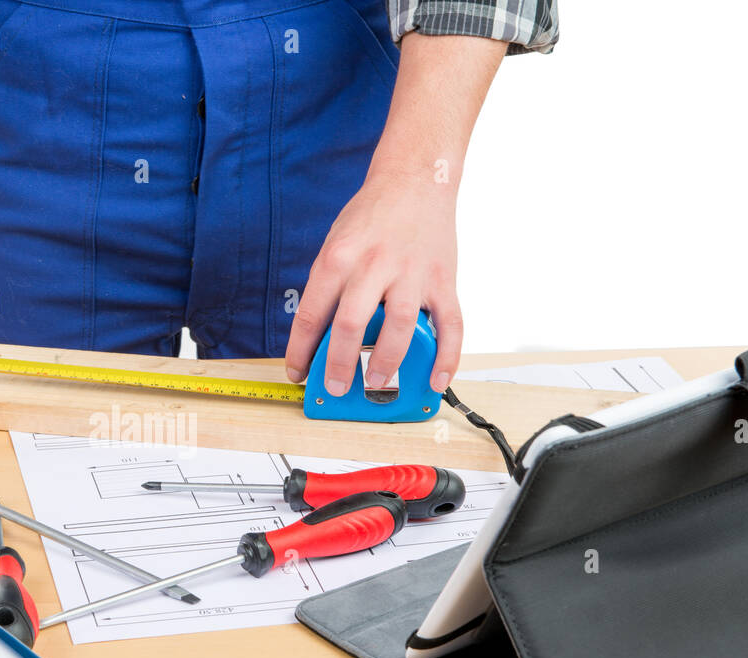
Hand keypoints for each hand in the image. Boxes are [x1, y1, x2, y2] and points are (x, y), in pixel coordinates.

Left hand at [284, 168, 461, 395]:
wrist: (416, 179)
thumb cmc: (371, 217)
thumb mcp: (336, 244)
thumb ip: (329, 288)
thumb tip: (319, 339)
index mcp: (338, 258)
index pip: (310, 314)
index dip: (300, 351)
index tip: (297, 374)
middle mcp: (373, 265)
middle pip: (350, 324)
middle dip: (340, 364)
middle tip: (336, 388)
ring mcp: (412, 274)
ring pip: (398, 327)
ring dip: (386, 362)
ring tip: (378, 383)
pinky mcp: (443, 280)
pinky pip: (450, 325)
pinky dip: (447, 357)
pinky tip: (437, 380)